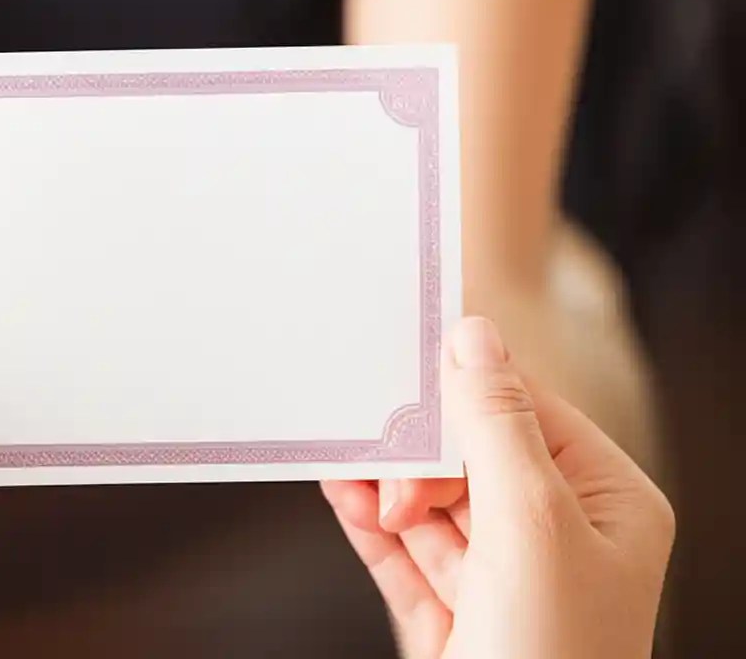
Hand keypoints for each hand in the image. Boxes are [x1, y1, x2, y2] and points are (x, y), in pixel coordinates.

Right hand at [322, 317, 674, 658]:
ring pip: (429, 504)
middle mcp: (557, 538)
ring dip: (384, 486)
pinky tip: (343, 496)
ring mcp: (501, 579)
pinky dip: (370, 523)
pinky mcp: (451, 614)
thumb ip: (496, 428)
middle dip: (418, 455)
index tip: (407, 361)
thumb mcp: (530, 526)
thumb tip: (475, 337)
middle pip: (471, 459)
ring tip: (346, 472)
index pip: (528, 415)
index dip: (466, 389)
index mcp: (607, 506)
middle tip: (375, 449)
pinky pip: (404, 551)